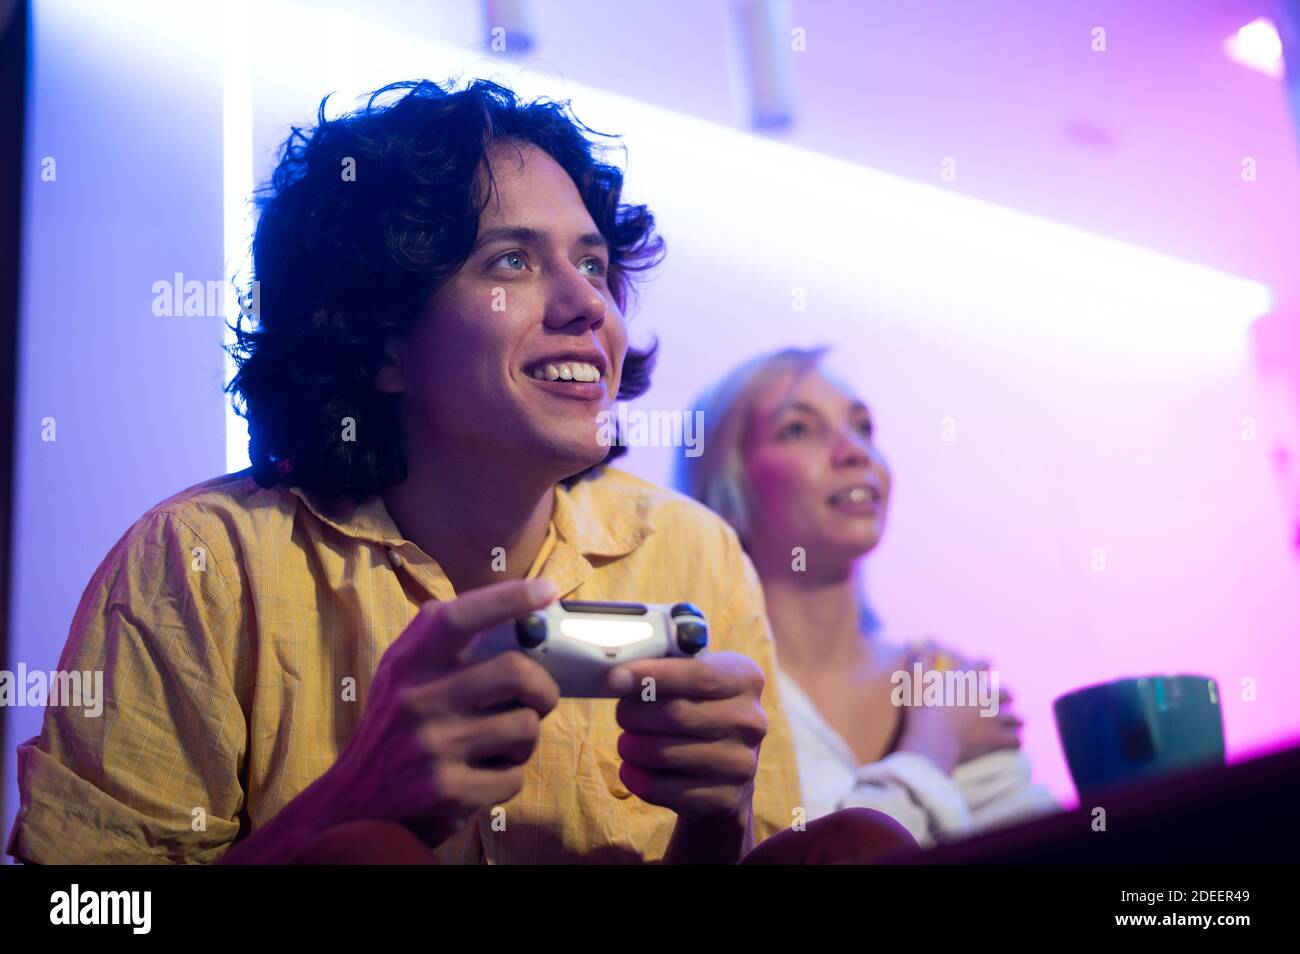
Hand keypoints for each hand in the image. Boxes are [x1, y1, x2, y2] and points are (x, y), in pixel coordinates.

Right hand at [316, 577, 561, 847]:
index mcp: (409, 663)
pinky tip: (482, 777)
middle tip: (540, 698)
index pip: (458, 616)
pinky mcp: (448, 791)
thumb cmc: (392, 733)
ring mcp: (433, 746)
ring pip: (524, 727)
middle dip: (543, 687)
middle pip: (515, 671)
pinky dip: (508, 777)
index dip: (508, 598)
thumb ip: (441, 646)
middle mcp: (418, 699)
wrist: (351, 810)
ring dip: (525, 739)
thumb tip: (512, 612)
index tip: (547, 590)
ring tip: (502, 745)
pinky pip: (513, 776)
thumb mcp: (400, 678)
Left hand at [606, 652, 766, 823]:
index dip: (651, 675)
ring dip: (632, 747)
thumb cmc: (698, 712)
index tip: (613, 679)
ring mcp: (742, 763)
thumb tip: (619, 674)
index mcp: (746, 679)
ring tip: (626, 743)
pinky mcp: (725, 799)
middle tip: (621, 715)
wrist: (723, 772)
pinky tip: (632, 769)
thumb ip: (664, 669)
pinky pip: (664, 789)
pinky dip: (637, 778)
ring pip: (665, 753)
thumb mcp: (692, 682)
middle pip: (676, 715)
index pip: (699, 674)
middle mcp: (751, 720)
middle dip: (635, 714)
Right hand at [897, 644, 1022, 773]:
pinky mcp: (997, 738)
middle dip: (1007, 696)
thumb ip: (921, 660)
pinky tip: (1016, 742)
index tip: (987, 666)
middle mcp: (984, 696)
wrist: (933, 741)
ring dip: (1016, 719)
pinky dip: (1016, 740)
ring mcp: (993, 717)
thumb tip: (927, 646)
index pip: (983, 665)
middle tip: (1008, 699)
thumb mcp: (915, 681)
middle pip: (1005, 693)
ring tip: (1017, 722)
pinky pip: (1015, 739)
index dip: (984, 665)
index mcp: (967, 680)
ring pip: (1014, 717)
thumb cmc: (922, 711)